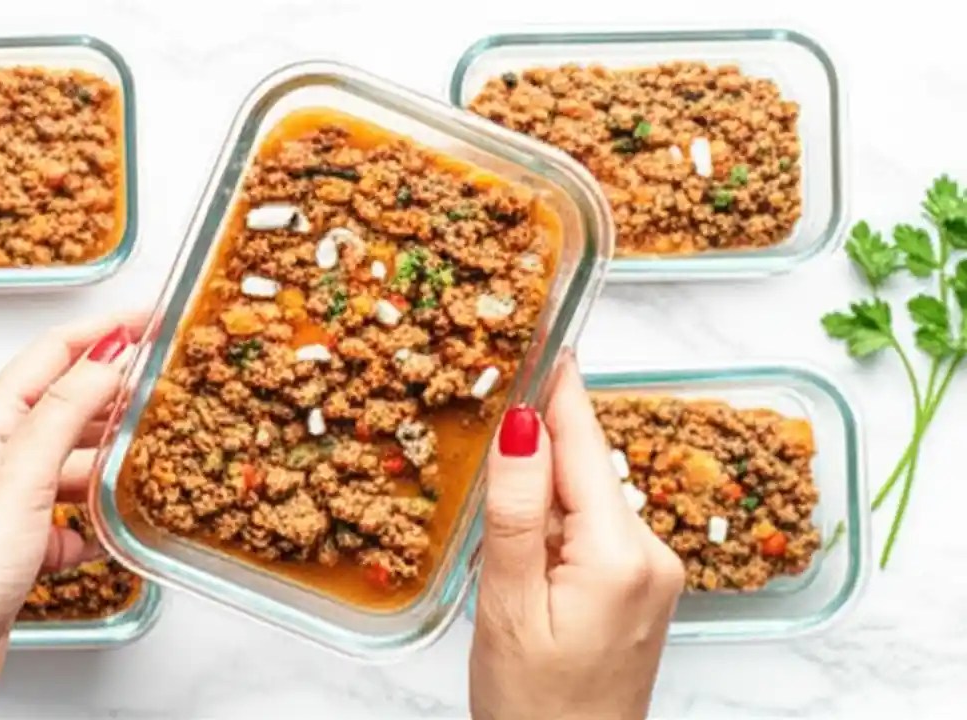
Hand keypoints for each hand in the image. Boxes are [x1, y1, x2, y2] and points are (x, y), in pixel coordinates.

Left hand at [0, 315, 141, 718]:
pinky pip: (71, 521)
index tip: (146, 319)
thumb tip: (105, 360)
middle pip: (64, 406)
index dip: (101, 331)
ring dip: (109, 462)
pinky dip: (96, 524)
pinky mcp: (20, 548)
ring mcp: (7, 503)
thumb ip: (64, 413)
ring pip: (72, 465)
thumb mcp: (20, 477)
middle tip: (162, 382)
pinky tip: (115, 533)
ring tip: (151, 458)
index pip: (50, 355)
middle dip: (113, 393)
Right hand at [469, 355, 684, 719]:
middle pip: (588, 465)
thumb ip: (517, 514)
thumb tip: (519, 427)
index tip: (541, 330)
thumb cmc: (534, 709)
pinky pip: (596, 527)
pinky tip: (523, 535)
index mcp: (620, 554)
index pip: (584, 443)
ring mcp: (653, 572)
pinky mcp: (642, 587)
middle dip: (539, 435)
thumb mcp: (509, 608)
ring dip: (545, 481)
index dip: (556, 387)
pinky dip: (558, 517)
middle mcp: (652, 553)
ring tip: (492, 467)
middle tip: (492, 389)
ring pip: (589, 495)